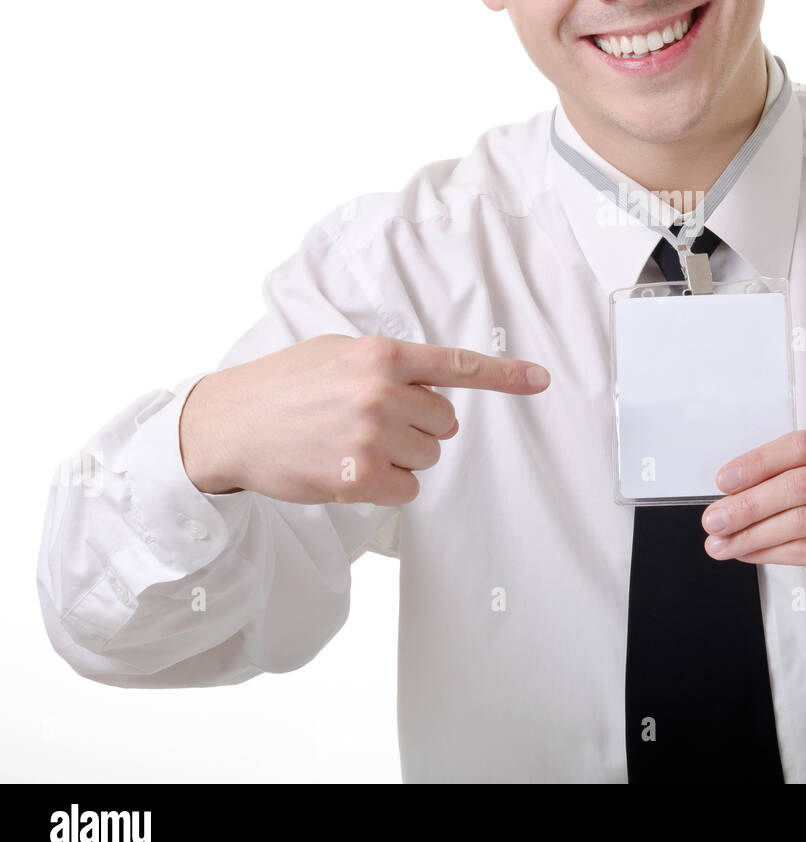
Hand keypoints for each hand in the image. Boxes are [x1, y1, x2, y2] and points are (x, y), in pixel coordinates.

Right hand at [179, 334, 549, 505]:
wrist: (229, 424)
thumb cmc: (282, 387)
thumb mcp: (336, 352)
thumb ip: (386, 363)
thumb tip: (429, 380)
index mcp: (380, 355)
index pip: (456, 365)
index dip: (505, 376)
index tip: (540, 380)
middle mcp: (381, 391)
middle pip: (445, 423)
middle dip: (418, 426)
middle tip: (372, 423)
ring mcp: (371, 435)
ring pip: (428, 458)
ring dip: (401, 457)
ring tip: (353, 443)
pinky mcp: (358, 476)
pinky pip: (407, 489)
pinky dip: (388, 486)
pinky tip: (350, 469)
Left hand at [701, 429, 805, 636]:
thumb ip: (793, 484)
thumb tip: (730, 495)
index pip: (803, 445)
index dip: (758, 461)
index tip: (723, 481)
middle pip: (799, 483)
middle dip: (747, 503)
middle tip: (713, 520)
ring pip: (799, 519)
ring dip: (751, 532)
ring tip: (720, 543)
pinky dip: (769, 552)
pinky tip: (747, 553)